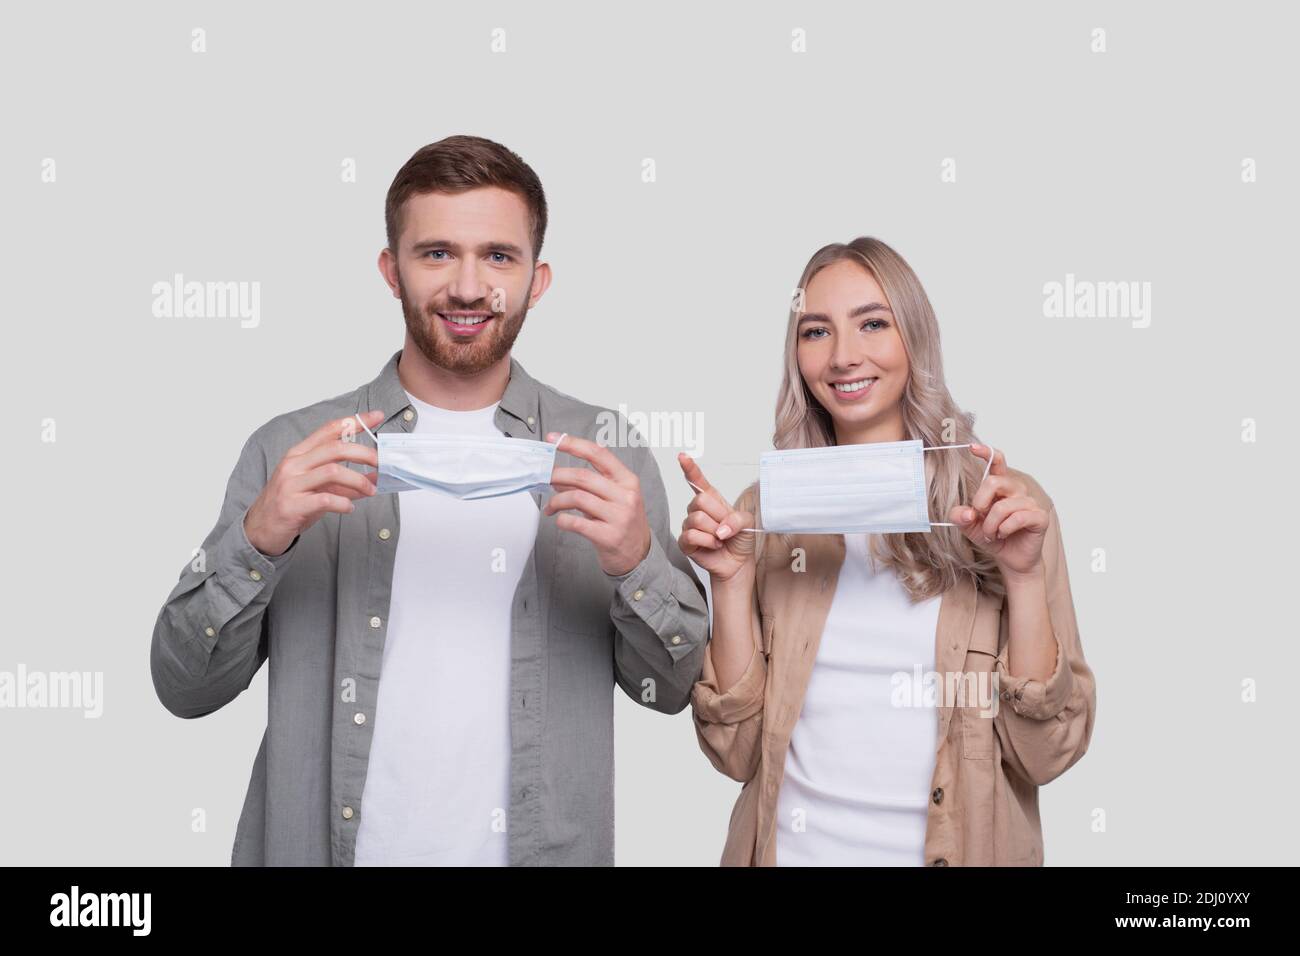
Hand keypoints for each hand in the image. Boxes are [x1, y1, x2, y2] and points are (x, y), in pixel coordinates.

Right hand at [243, 410, 382, 556]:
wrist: (260, 528)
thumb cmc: (291, 503)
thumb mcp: (319, 488)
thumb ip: (346, 482)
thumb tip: (376, 478)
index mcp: (300, 454)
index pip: (330, 430)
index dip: (355, 421)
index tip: (377, 416)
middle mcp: (294, 464)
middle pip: (335, 448)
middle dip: (364, 454)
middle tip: (382, 464)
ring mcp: (291, 484)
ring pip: (333, 472)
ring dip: (358, 481)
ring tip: (371, 491)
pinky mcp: (292, 505)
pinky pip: (325, 499)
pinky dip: (343, 503)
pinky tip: (349, 508)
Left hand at [542, 433, 651, 576]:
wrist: (637, 556)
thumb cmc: (624, 524)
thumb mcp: (613, 498)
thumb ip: (589, 485)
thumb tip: (559, 475)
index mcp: (628, 481)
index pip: (599, 454)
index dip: (573, 444)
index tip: (554, 439)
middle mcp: (625, 496)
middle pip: (584, 476)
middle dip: (558, 475)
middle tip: (545, 479)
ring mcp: (618, 517)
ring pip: (578, 498)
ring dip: (557, 500)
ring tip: (551, 507)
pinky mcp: (608, 536)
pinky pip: (577, 523)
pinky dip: (562, 520)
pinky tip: (560, 520)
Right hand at [676, 453, 755, 583]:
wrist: (737, 563)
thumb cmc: (740, 540)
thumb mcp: (747, 523)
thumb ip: (736, 519)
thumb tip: (720, 530)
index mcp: (712, 500)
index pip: (698, 481)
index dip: (690, 468)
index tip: (682, 456)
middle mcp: (697, 510)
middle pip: (700, 501)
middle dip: (718, 515)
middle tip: (725, 528)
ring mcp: (689, 525)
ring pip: (697, 519)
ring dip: (715, 532)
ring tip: (720, 539)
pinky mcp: (685, 542)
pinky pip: (692, 536)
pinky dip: (708, 542)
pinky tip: (714, 545)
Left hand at [947, 444, 1047, 578]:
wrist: (1010, 559)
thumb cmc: (993, 537)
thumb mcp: (969, 526)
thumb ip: (961, 516)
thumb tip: (967, 512)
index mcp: (1000, 486)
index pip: (996, 462)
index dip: (986, 453)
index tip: (972, 447)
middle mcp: (1016, 489)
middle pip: (994, 482)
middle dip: (980, 503)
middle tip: (980, 518)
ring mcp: (1030, 502)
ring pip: (1003, 506)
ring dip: (991, 525)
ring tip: (992, 534)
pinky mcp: (1039, 516)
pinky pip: (1018, 518)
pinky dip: (1005, 529)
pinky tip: (1004, 534)